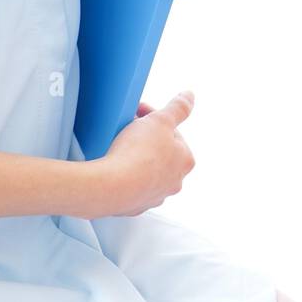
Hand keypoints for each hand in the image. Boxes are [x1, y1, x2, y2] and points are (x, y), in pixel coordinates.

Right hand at [89, 92, 195, 216]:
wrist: (111, 186)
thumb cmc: (139, 153)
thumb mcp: (161, 120)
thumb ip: (178, 107)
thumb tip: (190, 96)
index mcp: (186, 160)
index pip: (173, 132)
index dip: (155, 119)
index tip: (138, 113)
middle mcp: (175, 182)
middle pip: (161, 153)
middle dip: (147, 140)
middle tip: (129, 129)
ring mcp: (155, 196)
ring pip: (147, 171)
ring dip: (136, 159)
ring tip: (119, 148)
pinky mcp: (134, 206)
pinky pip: (131, 186)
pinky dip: (124, 176)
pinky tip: (114, 168)